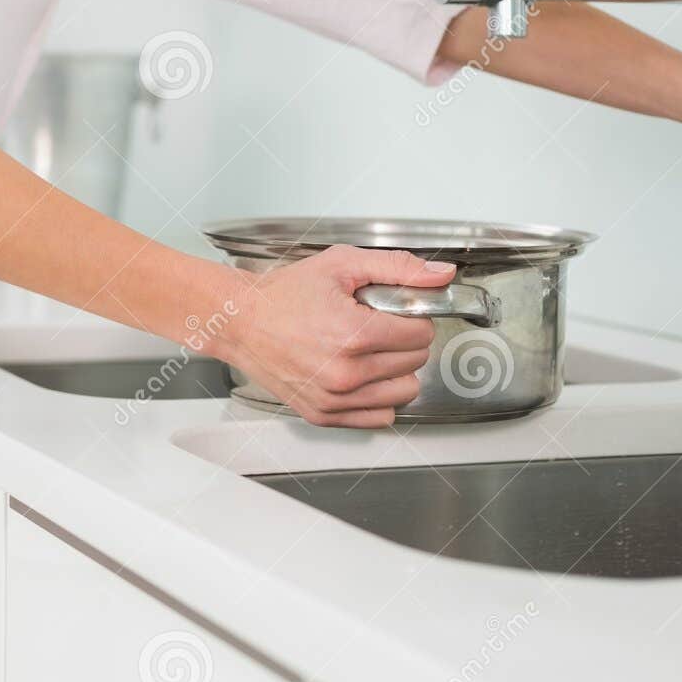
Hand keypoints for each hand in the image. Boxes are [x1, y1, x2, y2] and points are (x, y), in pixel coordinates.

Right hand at [213, 246, 455, 428]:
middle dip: (403, 341)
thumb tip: (441, 275)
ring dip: (395, 370)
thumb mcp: (341, 265)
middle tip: (374, 326)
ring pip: (405, 392)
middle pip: (416, 362)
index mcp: (354, 334)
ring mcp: (335, 399)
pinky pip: (380, 417)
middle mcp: (346, 373)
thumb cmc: (284, 294)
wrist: (240, 322)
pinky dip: (378, 397)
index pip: (422, 334)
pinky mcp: (324, 415)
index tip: (391, 312)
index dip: (411, 317)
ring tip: (368, 351)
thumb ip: (398, 268)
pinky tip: (359, 374)